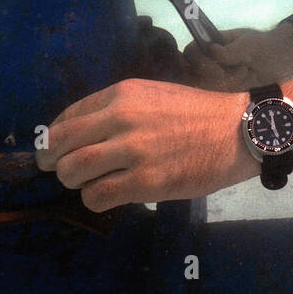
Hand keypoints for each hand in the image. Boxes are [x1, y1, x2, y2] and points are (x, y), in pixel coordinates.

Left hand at [35, 78, 256, 209]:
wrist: (240, 131)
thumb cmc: (199, 113)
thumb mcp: (154, 95)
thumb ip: (119, 109)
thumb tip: (84, 133)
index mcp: (123, 94)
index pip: (69, 116)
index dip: (55, 137)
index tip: (57, 149)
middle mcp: (122, 118)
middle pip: (61, 144)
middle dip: (53, 161)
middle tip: (59, 170)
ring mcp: (133, 151)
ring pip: (73, 171)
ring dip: (73, 181)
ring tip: (88, 184)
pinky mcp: (146, 182)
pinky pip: (97, 196)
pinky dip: (94, 199)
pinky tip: (109, 196)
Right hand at [183, 23, 292, 91]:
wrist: (281, 60)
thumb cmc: (263, 45)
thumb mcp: (249, 45)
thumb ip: (230, 50)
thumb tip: (211, 50)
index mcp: (212, 42)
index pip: (191, 52)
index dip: (198, 61)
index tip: (218, 67)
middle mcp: (210, 58)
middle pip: (195, 73)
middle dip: (218, 75)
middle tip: (241, 68)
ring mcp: (216, 73)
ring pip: (209, 85)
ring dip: (230, 81)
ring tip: (247, 70)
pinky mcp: (225, 86)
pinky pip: (221, 92)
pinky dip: (236, 86)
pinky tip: (248, 76)